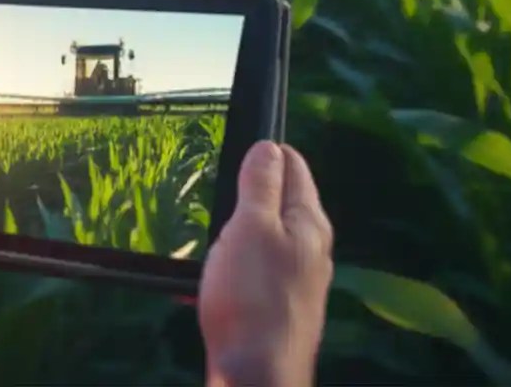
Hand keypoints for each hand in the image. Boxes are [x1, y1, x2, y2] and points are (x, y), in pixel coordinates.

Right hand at [198, 141, 333, 386]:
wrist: (256, 376)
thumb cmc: (252, 297)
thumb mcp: (251, 228)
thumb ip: (261, 186)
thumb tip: (270, 147)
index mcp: (309, 223)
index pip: (294, 167)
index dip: (266, 153)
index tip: (235, 149)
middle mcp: (310, 250)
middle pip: (277, 205)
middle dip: (243, 198)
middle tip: (211, 198)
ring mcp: (295, 282)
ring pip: (259, 243)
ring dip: (228, 240)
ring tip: (202, 243)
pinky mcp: (276, 309)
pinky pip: (247, 278)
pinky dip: (224, 276)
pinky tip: (199, 285)